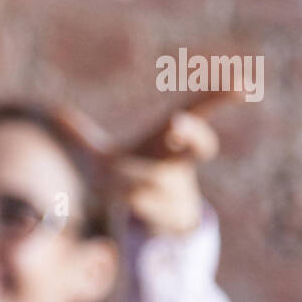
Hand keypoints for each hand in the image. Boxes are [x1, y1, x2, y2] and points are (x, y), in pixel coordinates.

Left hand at [55, 91, 229, 235]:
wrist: (148, 214)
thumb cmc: (127, 174)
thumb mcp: (100, 156)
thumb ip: (80, 135)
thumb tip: (55, 113)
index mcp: (169, 138)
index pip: (199, 111)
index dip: (221, 97)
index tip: (247, 87)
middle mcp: (181, 160)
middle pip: (200, 146)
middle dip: (192, 135)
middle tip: (177, 125)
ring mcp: (182, 187)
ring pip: (153, 181)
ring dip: (129, 179)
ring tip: (120, 180)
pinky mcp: (177, 211)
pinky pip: (147, 203)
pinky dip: (132, 202)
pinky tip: (132, 202)